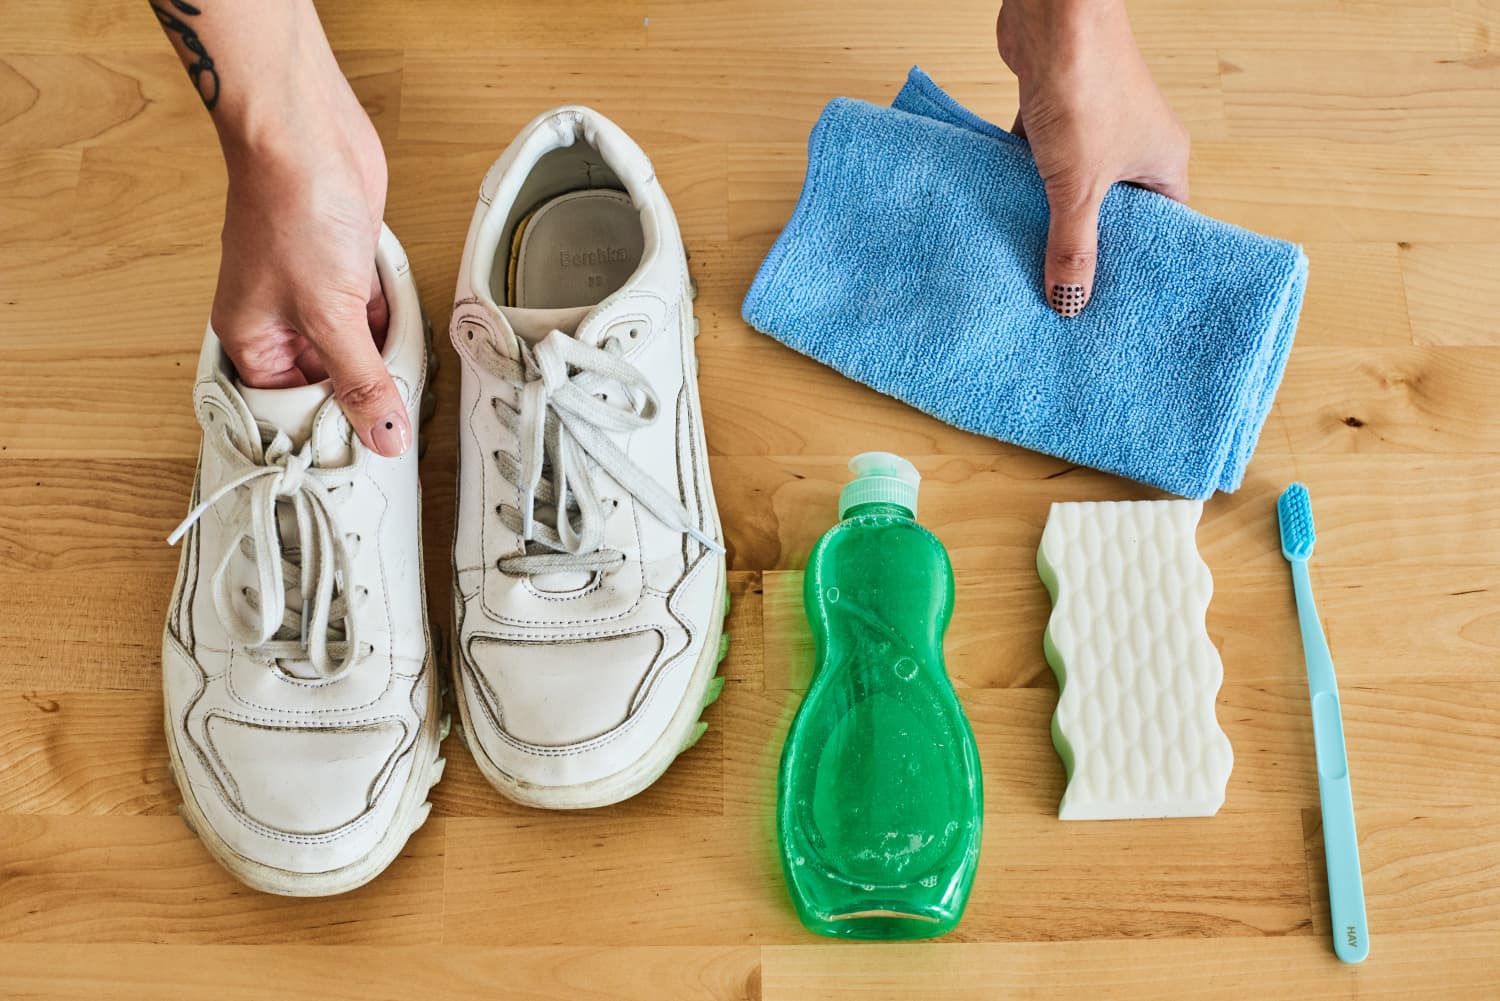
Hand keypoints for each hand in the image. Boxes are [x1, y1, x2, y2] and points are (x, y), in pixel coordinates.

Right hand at [210, 56, 408, 455]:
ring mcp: (314, 294)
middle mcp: (279, 321)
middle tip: (403, 426)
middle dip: (364, 397)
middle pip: (327, 381)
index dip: (327, 430)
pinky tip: (415, 342)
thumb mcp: (331, 314)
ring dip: (384, 362)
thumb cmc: (292, 211)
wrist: (306, 133)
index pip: (288, 408)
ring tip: (416, 393)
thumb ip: (361, 380)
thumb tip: (384, 437)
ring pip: (356, 349)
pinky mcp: (346, 270)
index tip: (368, 453)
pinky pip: (373, 315)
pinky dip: (394, 324)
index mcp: (253, 340)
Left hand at [997, 0, 1188, 316]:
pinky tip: (999, 214)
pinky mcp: (1056, 112)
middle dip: (1087, 246)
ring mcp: (1095, 127)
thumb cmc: (1086, 90)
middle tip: (1063, 294)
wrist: (1053, 16)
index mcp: (1163, 162)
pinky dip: (1021, 181)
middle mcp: (1135, 143)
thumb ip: (1072, 245)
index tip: (1118, 302)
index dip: (1143, 263)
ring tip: (1028, 266)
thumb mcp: (1079, 187)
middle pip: (1113, 211)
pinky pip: (1039, 159)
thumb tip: (1070, 302)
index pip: (1165, 225)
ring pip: (1071, 186)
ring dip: (1048, 215)